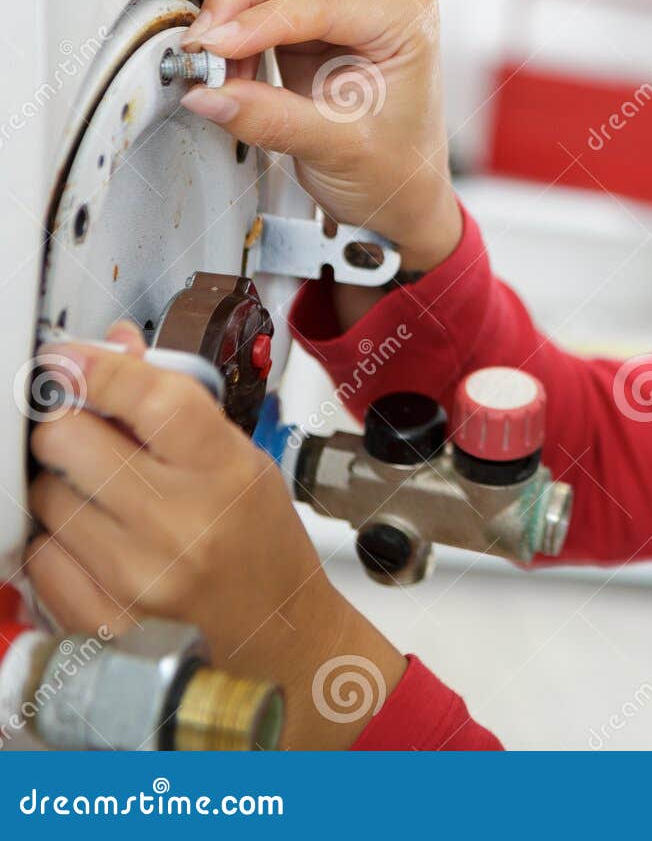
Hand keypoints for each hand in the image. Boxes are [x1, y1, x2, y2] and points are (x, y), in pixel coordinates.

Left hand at [24, 322, 405, 748]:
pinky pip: (40, 557)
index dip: (95, 368)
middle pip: (68, 441)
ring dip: (64, 490)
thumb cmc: (262, 546)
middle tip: (88, 438)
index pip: (146, 395)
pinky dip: (59, 544)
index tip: (72, 361)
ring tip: (107, 503)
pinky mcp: (103, 620)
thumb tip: (111, 347)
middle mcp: (181, 523)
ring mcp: (136, 577)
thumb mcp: (242, 462)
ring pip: (45, 498)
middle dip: (68, 429)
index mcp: (226, 473)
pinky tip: (98, 547)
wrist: (278, 637)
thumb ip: (174, 406)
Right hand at [178, 0, 461, 271]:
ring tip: (219, 70)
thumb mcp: (337, 149)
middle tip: (201, 48)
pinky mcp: (322, 9)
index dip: (258, 23)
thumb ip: (270, 119)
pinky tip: (233, 64)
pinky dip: (241, 26)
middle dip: (237, 3)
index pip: (321, 2)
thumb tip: (208, 93)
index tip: (212, 48)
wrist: (403, 187)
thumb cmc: (396, 166)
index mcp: (408, 18)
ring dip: (234, 15)